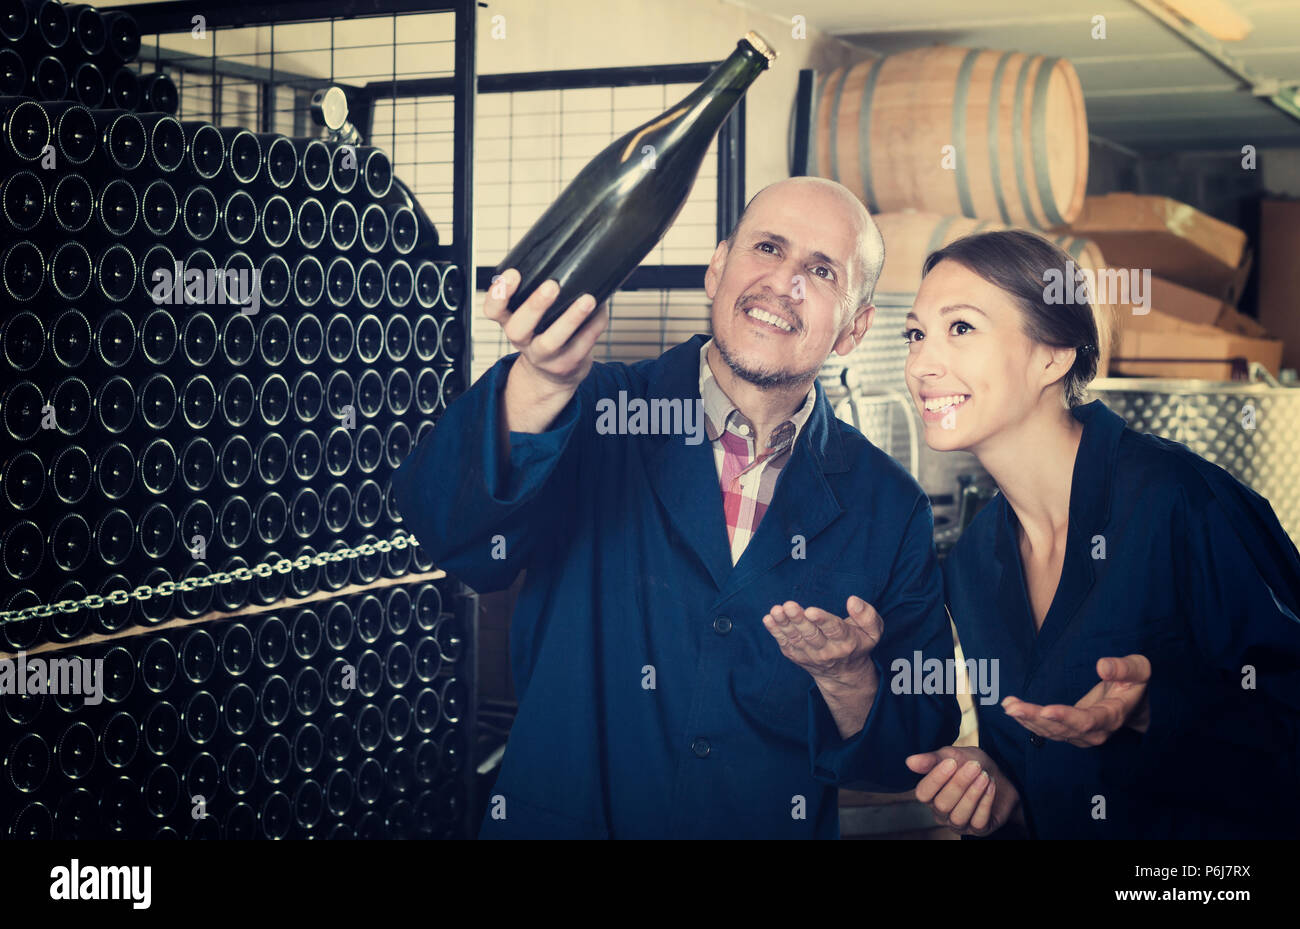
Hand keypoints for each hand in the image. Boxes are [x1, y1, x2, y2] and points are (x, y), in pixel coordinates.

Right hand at [484, 268, 606, 392]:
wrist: (551, 375)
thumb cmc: (543, 333)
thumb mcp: (531, 315)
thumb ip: (538, 292)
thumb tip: (565, 259)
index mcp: (510, 322)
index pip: (492, 310)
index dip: (498, 294)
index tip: (512, 274)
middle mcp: (522, 341)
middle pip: (518, 328)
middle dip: (534, 305)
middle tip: (552, 285)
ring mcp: (543, 357)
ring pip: (552, 341)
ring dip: (570, 319)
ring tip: (587, 300)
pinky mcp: (566, 365)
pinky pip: (581, 346)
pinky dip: (593, 327)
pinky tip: (600, 313)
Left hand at [761, 596, 881, 692]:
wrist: (844, 674)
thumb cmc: (857, 644)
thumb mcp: (873, 633)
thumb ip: (867, 615)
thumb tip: (853, 600)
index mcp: (846, 642)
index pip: (834, 630)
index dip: (823, 621)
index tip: (812, 611)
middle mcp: (827, 651)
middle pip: (811, 635)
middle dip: (799, 620)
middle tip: (789, 606)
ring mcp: (810, 655)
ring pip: (796, 639)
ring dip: (784, 625)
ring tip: (776, 611)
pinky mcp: (797, 656)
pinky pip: (785, 644)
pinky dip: (776, 632)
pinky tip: (769, 619)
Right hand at [906, 745, 1020, 835]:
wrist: (1000, 774)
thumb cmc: (972, 765)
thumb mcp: (953, 756)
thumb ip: (932, 760)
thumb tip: (909, 762)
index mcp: (931, 795)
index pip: (923, 794)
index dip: (935, 779)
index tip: (951, 762)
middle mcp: (942, 813)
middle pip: (942, 804)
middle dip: (959, 784)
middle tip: (975, 766)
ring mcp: (960, 823)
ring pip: (959, 817)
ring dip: (973, 794)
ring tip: (985, 776)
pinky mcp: (979, 829)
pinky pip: (978, 822)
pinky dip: (985, 803)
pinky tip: (991, 786)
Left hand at [1002, 654, 1151, 746]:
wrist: (1136, 703)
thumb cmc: (1135, 682)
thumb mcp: (1140, 670)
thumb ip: (1125, 668)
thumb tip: (1102, 666)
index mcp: (1112, 715)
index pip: (1088, 721)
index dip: (1067, 717)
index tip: (1046, 710)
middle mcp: (1095, 731)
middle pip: (1062, 729)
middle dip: (1035, 718)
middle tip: (1012, 707)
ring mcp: (1081, 733)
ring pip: (1051, 732)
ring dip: (1027, 720)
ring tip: (1008, 705)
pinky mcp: (1070, 730)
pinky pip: (1048, 729)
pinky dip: (1029, 720)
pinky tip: (1012, 708)